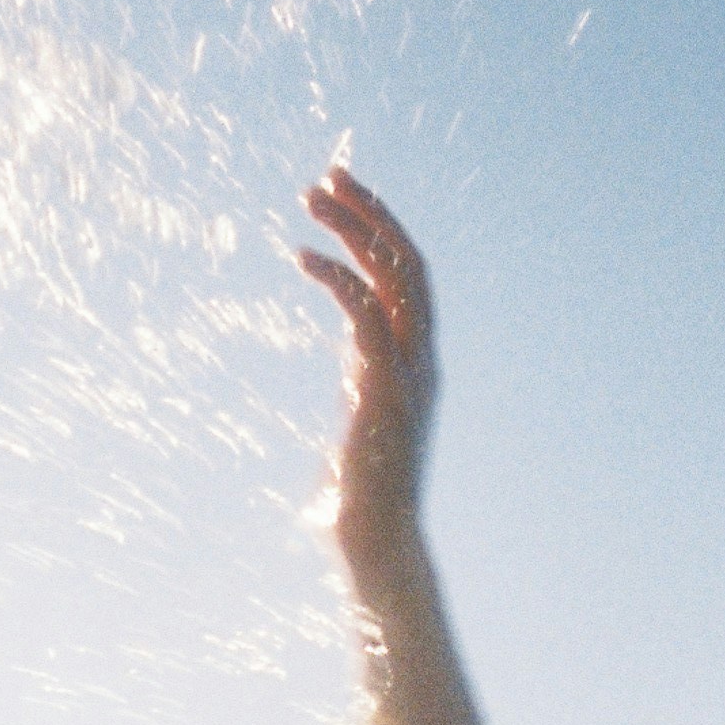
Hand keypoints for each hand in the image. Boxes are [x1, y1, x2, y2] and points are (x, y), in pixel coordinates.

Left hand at [298, 167, 436, 602]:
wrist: (373, 547)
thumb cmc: (356, 509)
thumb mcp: (355, 439)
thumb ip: (356, 407)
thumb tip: (341, 415)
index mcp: (414, 366)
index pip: (407, 281)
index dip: (379, 234)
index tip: (342, 198)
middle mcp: (420, 362)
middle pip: (406, 265)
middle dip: (369, 214)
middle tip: (327, 177)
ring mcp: (408, 375)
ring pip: (395, 278)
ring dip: (355, 229)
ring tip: (313, 195)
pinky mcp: (384, 392)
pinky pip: (368, 318)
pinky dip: (339, 280)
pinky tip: (304, 258)